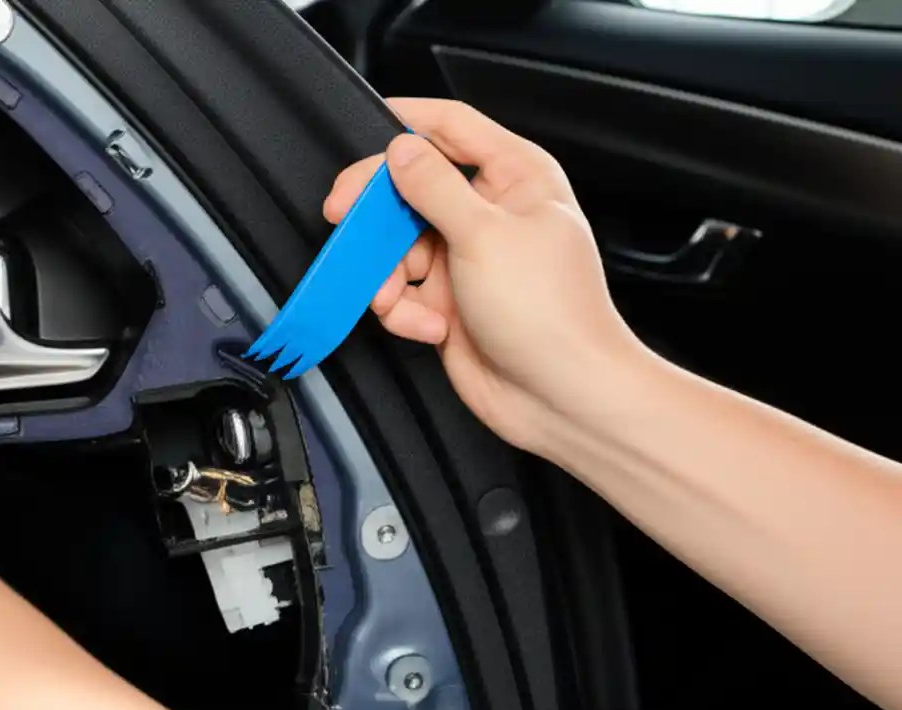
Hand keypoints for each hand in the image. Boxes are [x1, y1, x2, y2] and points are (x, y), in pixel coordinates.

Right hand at [324, 98, 644, 450]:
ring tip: (397, 300)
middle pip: (408, 186)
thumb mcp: (484, 235)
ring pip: (394, 244)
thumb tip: (400, 149)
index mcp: (514, 176)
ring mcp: (465, 256)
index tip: (363, 129)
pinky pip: (399, 290)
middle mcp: (488, 211)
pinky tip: (430, 328)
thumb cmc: (550, 313)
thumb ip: (434, 186)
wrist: (561, 396)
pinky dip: (404, 310)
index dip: (405, 120)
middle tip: (341, 216)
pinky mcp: (447, 299)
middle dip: (374, 210)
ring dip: (386, 275)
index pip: (451, 125)